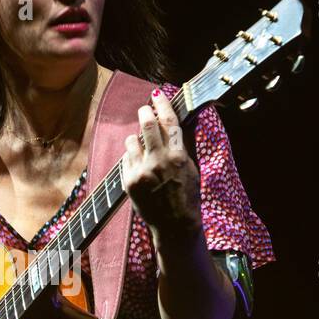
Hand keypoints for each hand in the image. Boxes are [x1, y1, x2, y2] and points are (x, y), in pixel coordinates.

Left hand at [120, 89, 202, 244]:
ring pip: (132, 140)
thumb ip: (183, 144)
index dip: (162, 103)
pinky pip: (126, 158)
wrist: (175, 225)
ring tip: (144, 147)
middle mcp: (158, 162)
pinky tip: (141, 166)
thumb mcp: (192, 168)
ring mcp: (141, 172)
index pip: (168, 121)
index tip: (157, 93)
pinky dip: (132, 157)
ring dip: (137, 139)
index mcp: (178, 156)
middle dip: (144, 113)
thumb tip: (180, 120)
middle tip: (144, 110)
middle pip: (146, 125)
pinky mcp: (129, 182)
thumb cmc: (187, 196)